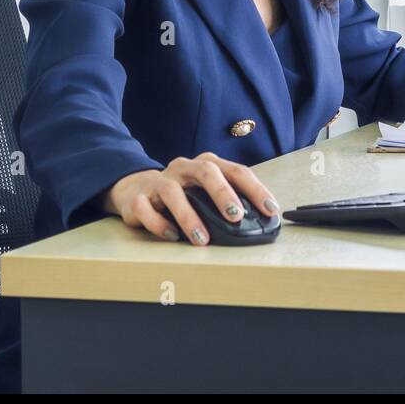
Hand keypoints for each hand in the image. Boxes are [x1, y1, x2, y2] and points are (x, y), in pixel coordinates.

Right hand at [102, 153, 279, 246]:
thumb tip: (256, 224)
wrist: (135, 190)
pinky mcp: (137, 198)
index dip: (255, 189)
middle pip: (206, 172)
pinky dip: (159, 224)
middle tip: (236, 215)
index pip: (236, 171)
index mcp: (206, 164)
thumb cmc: (181, 193)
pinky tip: (172, 236)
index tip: (269, 209)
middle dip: (223, 194)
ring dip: (189, 216)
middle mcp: (184, 168)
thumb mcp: (205, 193)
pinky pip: (146, 209)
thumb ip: (227, 202)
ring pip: (172, 192)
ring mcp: (159, 181)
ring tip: (203, 239)